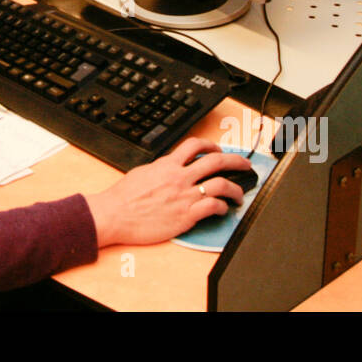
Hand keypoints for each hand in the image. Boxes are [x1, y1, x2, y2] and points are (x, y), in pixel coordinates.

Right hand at [84, 139, 254, 247]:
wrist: (115, 214)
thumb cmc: (124, 197)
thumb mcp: (142, 172)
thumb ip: (160, 168)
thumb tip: (168, 167)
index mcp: (168, 164)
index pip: (195, 145)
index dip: (212, 145)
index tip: (218, 150)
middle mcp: (180, 177)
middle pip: (216, 161)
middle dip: (236, 161)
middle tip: (245, 165)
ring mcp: (185, 196)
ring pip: (221, 184)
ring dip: (236, 189)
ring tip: (240, 194)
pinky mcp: (187, 215)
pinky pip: (213, 207)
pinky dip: (222, 208)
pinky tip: (223, 210)